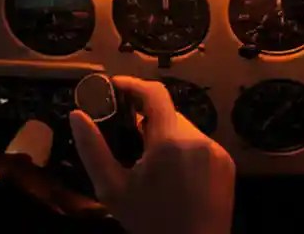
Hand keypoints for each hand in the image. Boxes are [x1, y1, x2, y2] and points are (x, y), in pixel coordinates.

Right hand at [70, 76, 234, 233]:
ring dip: (164, 133)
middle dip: (146, 116)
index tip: (114, 86)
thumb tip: (77, 115)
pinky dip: (183, 148)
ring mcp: (216, 151)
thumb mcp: (113, 190)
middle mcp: (198, 139)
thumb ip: (93, 149)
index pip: (154, 94)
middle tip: (125, 130)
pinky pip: (200, 144)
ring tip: (147, 158)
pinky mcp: (227, 163)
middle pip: (167, 112)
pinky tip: (172, 172)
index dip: (133, 84)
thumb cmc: (149, 223)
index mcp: (169, 142)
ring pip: (184, 127)